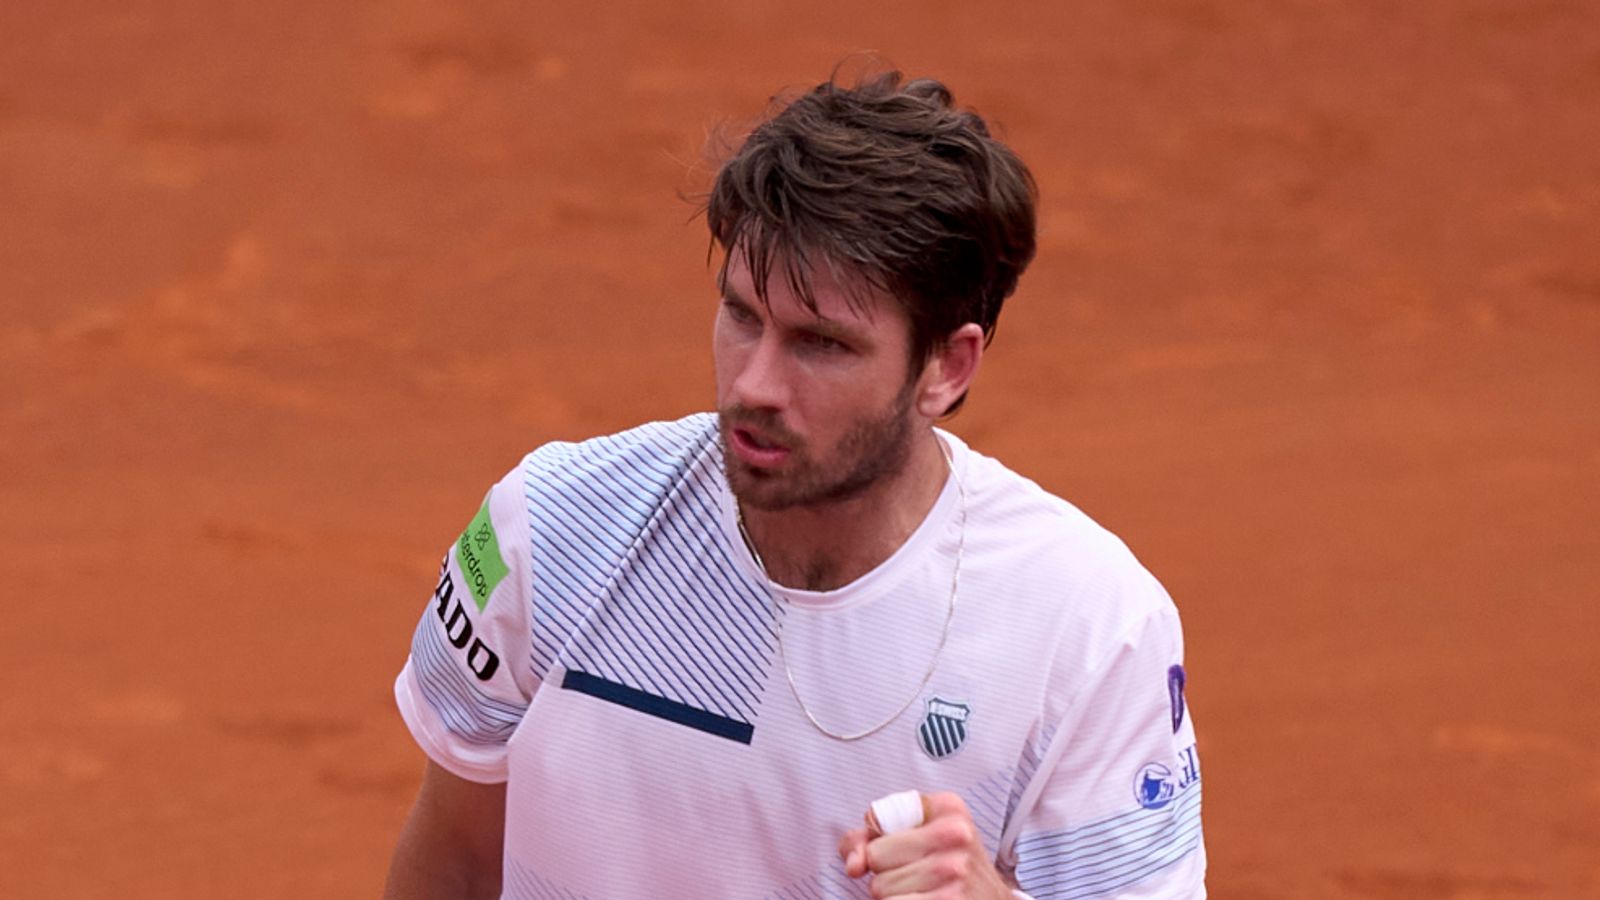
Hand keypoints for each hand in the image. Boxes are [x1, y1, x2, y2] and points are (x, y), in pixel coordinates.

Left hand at [838, 792, 1013, 898]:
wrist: (991, 899)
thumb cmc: (949, 865)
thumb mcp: (919, 834)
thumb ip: (871, 837)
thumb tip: (853, 865)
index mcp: (946, 807)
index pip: (877, 819)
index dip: (877, 840)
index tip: (898, 848)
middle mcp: (954, 834)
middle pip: (875, 857)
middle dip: (884, 872)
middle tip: (914, 874)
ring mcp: (954, 870)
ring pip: (880, 888)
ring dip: (892, 896)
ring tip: (921, 891)